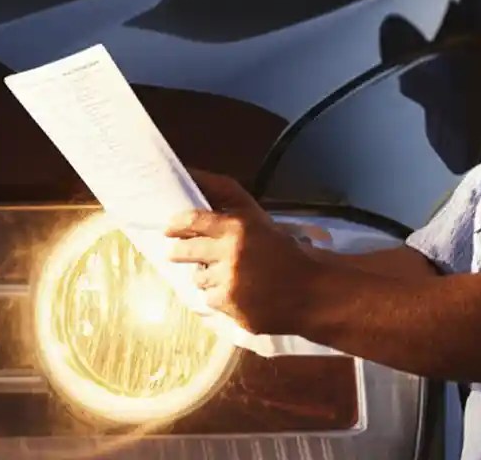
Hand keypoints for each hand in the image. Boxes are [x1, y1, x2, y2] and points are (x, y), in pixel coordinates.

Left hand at [165, 169, 316, 334]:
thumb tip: (191, 174)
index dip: (177, 224)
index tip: (169, 228)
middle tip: (176, 252)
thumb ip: (225, 196)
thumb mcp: (258, 217)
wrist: (311, 289)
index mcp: (238, 227)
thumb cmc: (284, 249)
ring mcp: (230, 282)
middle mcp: (230, 253)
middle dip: (179, 252)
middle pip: (187, 250)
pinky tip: (239, 293)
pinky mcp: (231, 306)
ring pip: (199, 277)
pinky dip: (221, 296)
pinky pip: (211, 299)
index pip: (193, 220)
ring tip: (228, 275)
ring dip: (207, 276)